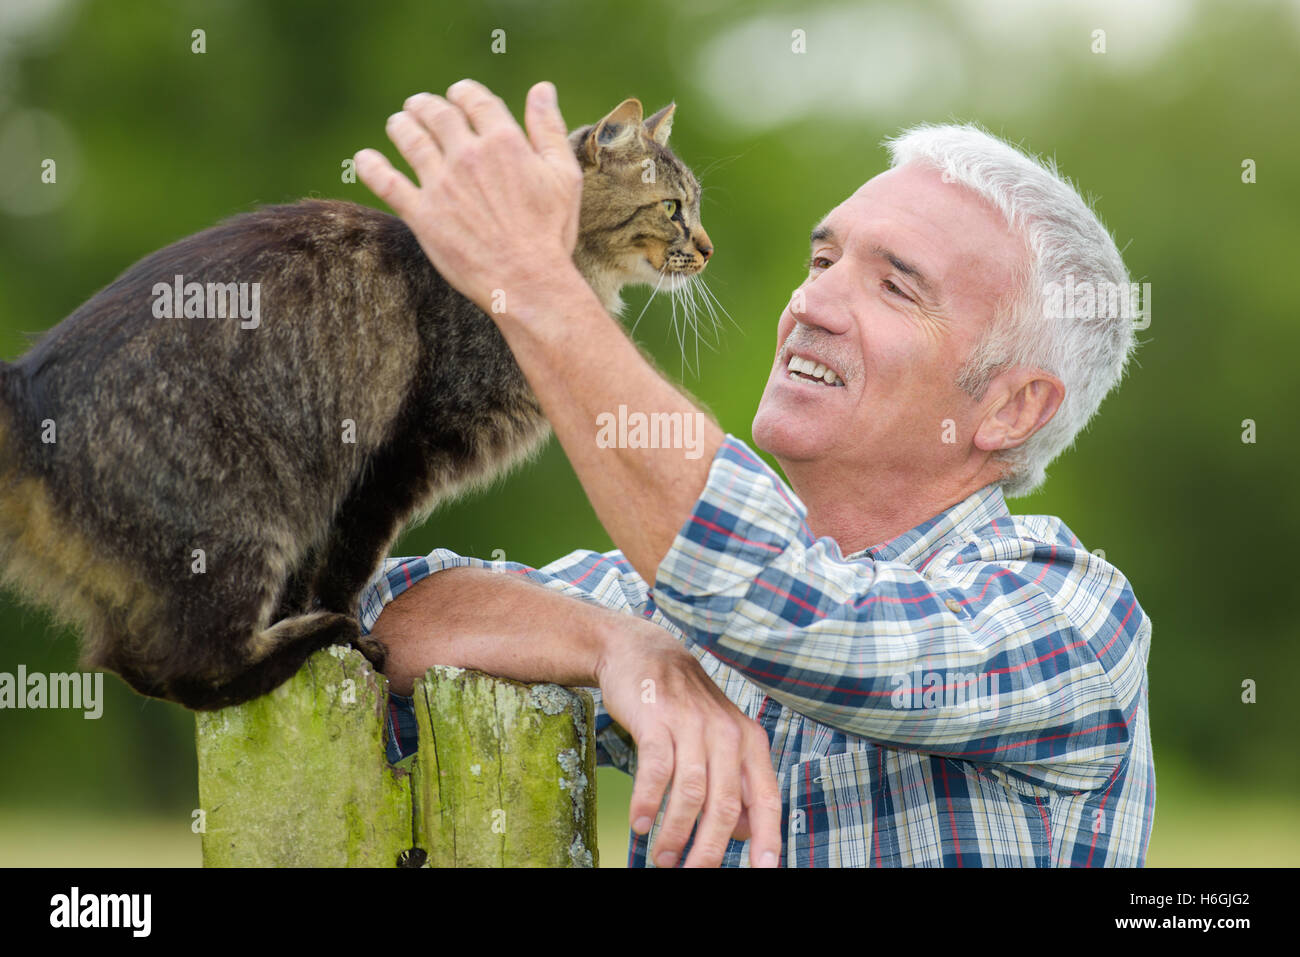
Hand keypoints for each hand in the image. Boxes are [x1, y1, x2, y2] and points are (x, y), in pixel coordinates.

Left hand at [353, 79, 583, 316]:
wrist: (527, 280)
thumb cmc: (551, 232)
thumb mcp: (564, 176)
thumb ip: (549, 129)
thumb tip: (543, 89)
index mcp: (504, 142)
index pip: (475, 100)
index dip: (463, 93)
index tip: (458, 95)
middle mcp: (468, 156)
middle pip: (437, 114)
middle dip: (426, 105)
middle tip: (420, 106)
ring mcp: (441, 184)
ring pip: (410, 139)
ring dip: (401, 125)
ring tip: (399, 123)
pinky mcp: (422, 214)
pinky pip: (386, 183)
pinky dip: (371, 167)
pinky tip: (363, 160)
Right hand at [595, 622, 782, 867]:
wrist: (643, 652)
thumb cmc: (683, 705)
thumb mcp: (718, 739)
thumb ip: (735, 783)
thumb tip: (743, 833)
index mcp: (749, 741)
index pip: (766, 798)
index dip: (768, 837)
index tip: (765, 869)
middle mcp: (727, 733)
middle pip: (726, 804)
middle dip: (710, 849)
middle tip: (692, 873)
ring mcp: (693, 724)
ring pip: (692, 792)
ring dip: (676, 832)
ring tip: (663, 858)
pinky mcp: (659, 719)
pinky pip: (657, 770)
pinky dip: (649, 802)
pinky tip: (640, 824)